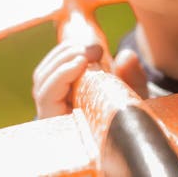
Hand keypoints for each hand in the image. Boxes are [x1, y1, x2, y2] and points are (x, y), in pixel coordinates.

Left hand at [32, 42, 148, 118]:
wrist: (126, 125)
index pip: (47, 99)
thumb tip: (126, 56)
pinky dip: (65, 53)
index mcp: (64, 129)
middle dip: (66, 59)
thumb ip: (134, 81)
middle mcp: (52, 118)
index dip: (60, 77)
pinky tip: (83, 48)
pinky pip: (50, 69)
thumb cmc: (129, 119)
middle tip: (94, 50)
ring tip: (92, 48)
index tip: (83, 62)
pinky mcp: (55, 92)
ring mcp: (51, 104)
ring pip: (44, 73)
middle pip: (43, 82)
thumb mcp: (135, 105)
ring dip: (65, 53)